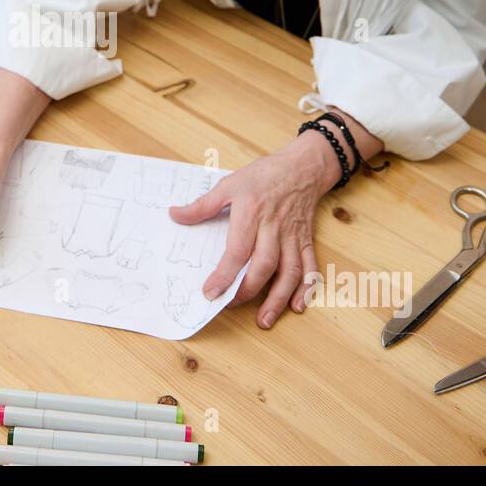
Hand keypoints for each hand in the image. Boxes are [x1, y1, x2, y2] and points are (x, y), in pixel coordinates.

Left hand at [170, 129, 343, 328]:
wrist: (302, 166)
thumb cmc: (264, 175)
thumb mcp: (229, 184)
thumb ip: (202, 205)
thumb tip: (175, 215)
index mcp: (251, 213)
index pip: (238, 250)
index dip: (224, 274)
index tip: (211, 292)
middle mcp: (273, 227)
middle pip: (264, 265)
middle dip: (247, 290)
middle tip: (229, 306)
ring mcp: (292, 236)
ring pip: (289, 271)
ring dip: (278, 298)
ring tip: (264, 319)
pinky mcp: (305, 240)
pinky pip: (310, 267)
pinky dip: (306, 288)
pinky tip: (297, 305)